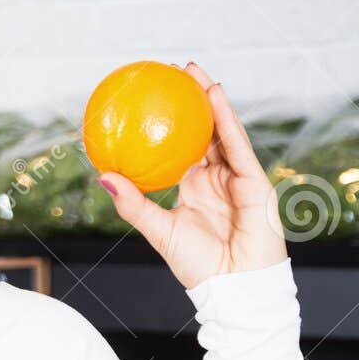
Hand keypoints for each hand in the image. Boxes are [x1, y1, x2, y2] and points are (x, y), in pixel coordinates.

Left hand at [96, 61, 287, 288]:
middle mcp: (216, 178)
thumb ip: (134, 205)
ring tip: (193, 71)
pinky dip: (226, 118)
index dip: (170, 124)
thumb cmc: (198, 267)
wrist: (234, 288)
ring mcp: (236, 177)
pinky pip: (237, 143)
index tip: (151, 100)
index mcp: (194, 188)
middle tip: (172, 72)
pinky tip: (214, 94)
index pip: (181, 148)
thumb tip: (104, 176)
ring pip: (222, 130)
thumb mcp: (159, 231)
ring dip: (209, 98)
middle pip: (204, 131)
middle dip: (190, 100)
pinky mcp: (255, 179)